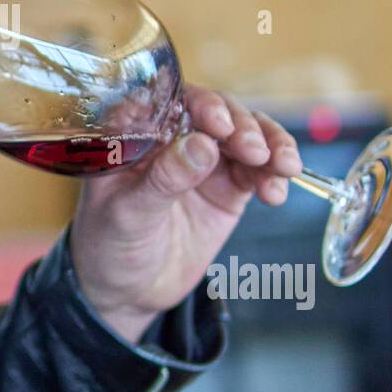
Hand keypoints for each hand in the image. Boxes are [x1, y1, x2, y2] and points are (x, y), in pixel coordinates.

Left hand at [68, 84, 303, 333]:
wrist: (128, 291)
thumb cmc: (109, 244)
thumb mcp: (129, 214)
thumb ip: (164, 180)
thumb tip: (203, 145)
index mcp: (136, 132)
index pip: (169, 100)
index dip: (199, 103)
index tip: (219, 123)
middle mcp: (172, 137)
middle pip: (216, 111)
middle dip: (242, 126)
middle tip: (254, 151)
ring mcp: (203, 160)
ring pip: (245, 135)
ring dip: (269, 144)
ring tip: (282, 166)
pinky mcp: (228, 186)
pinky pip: (258, 169)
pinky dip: (273, 175)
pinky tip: (275, 192)